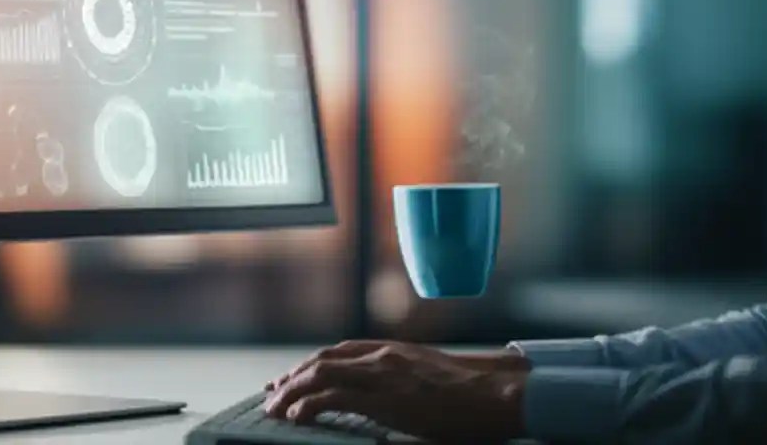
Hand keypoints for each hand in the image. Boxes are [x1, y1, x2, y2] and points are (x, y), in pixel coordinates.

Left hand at [263, 341, 529, 442]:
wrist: (493, 395)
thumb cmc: (471, 394)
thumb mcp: (429, 378)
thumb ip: (403, 381)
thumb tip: (388, 399)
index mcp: (393, 351)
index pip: (339, 352)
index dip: (310, 364)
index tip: (291, 377)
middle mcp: (382, 357)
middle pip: (323, 360)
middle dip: (293, 377)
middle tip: (273, 395)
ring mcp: (382, 375)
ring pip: (321, 375)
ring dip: (292, 391)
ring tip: (275, 409)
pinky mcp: (385, 399)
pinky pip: (335, 398)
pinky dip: (309, 405)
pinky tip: (296, 416)